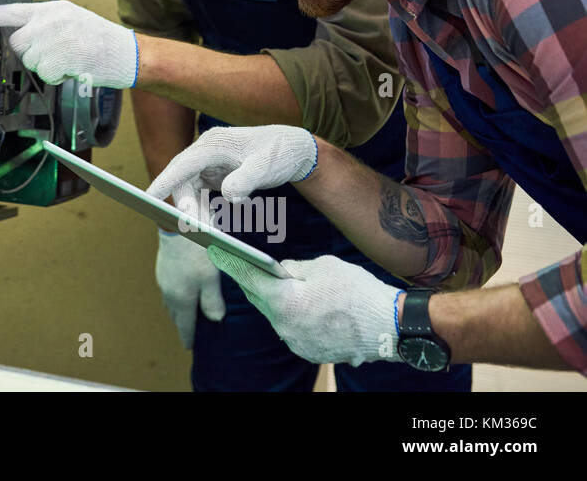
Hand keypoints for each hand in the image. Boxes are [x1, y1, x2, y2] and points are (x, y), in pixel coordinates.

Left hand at [0, 0, 137, 88]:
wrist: (127, 53)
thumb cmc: (98, 41)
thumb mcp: (71, 21)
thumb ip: (44, 25)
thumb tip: (19, 39)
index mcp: (53, 9)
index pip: (14, 10)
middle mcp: (53, 19)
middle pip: (18, 42)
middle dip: (31, 54)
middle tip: (56, 54)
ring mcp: (58, 36)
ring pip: (31, 60)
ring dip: (47, 67)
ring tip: (69, 60)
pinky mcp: (64, 54)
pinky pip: (45, 73)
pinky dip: (57, 77)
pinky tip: (73, 69)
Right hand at [148, 125, 317, 219]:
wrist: (293, 149)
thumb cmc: (280, 152)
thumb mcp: (266, 166)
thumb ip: (247, 179)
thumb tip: (228, 197)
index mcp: (213, 144)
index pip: (182, 164)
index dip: (164, 181)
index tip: (148, 198)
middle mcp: (206, 152)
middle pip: (183, 181)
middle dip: (186, 205)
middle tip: (197, 230)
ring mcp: (209, 163)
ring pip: (190, 190)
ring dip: (194, 210)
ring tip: (207, 232)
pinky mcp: (215, 174)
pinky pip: (201, 194)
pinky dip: (204, 209)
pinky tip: (213, 225)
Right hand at [156, 229, 225, 348]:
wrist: (176, 227)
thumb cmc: (197, 253)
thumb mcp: (211, 279)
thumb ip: (212, 301)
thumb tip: (215, 319)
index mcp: (182, 300)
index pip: (184, 325)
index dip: (187, 337)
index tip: (188, 346)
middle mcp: (169, 293)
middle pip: (175, 316)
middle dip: (182, 325)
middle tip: (189, 332)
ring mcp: (163, 281)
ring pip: (170, 304)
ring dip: (177, 312)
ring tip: (185, 315)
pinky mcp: (162, 269)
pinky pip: (167, 291)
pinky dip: (174, 298)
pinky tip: (180, 292)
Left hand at [207, 248, 401, 365]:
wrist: (390, 327)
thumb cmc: (358, 291)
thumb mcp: (322, 266)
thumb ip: (293, 268)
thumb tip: (279, 271)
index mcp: (285, 301)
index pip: (248, 277)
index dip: (229, 261)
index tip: (213, 250)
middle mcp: (284, 325)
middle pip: (257, 298)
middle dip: (247, 279)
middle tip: (233, 261)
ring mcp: (295, 341)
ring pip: (273, 315)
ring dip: (268, 298)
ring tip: (263, 281)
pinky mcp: (307, 351)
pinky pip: (289, 328)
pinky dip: (288, 314)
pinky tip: (291, 304)